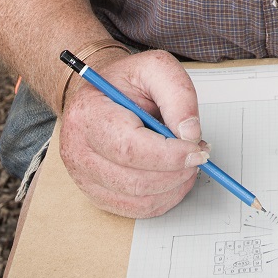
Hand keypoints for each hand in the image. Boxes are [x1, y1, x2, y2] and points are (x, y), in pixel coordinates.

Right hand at [58, 49, 208, 216]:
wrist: (102, 93)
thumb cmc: (126, 82)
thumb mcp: (155, 68)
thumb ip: (177, 94)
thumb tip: (190, 134)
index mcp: (88, 115)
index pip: (129, 148)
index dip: (169, 155)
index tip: (197, 150)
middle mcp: (78, 150)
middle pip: (134, 180)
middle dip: (176, 172)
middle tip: (199, 154)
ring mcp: (83, 177)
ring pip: (138, 200)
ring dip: (174, 186)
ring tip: (187, 162)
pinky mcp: (95, 194)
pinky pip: (136, 209)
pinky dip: (164, 198)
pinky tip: (174, 176)